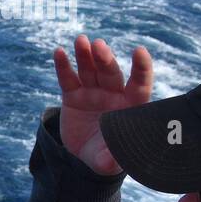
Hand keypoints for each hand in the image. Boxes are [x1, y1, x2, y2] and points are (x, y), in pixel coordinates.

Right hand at [53, 35, 153, 174]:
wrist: (84, 156)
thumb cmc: (106, 158)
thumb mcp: (109, 161)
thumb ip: (113, 157)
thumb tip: (113, 156)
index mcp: (130, 107)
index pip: (139, 84)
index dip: (141, 68)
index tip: (139, 51)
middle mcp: (114, 95)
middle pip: (111, 73)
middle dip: (105, 59)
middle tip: (98, 45)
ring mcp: (93, 93)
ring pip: (90, 70)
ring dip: (86, 55)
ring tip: (81, 40)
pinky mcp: (73, 95)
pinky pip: (68, 78)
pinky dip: (63, 65)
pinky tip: (59, 52)